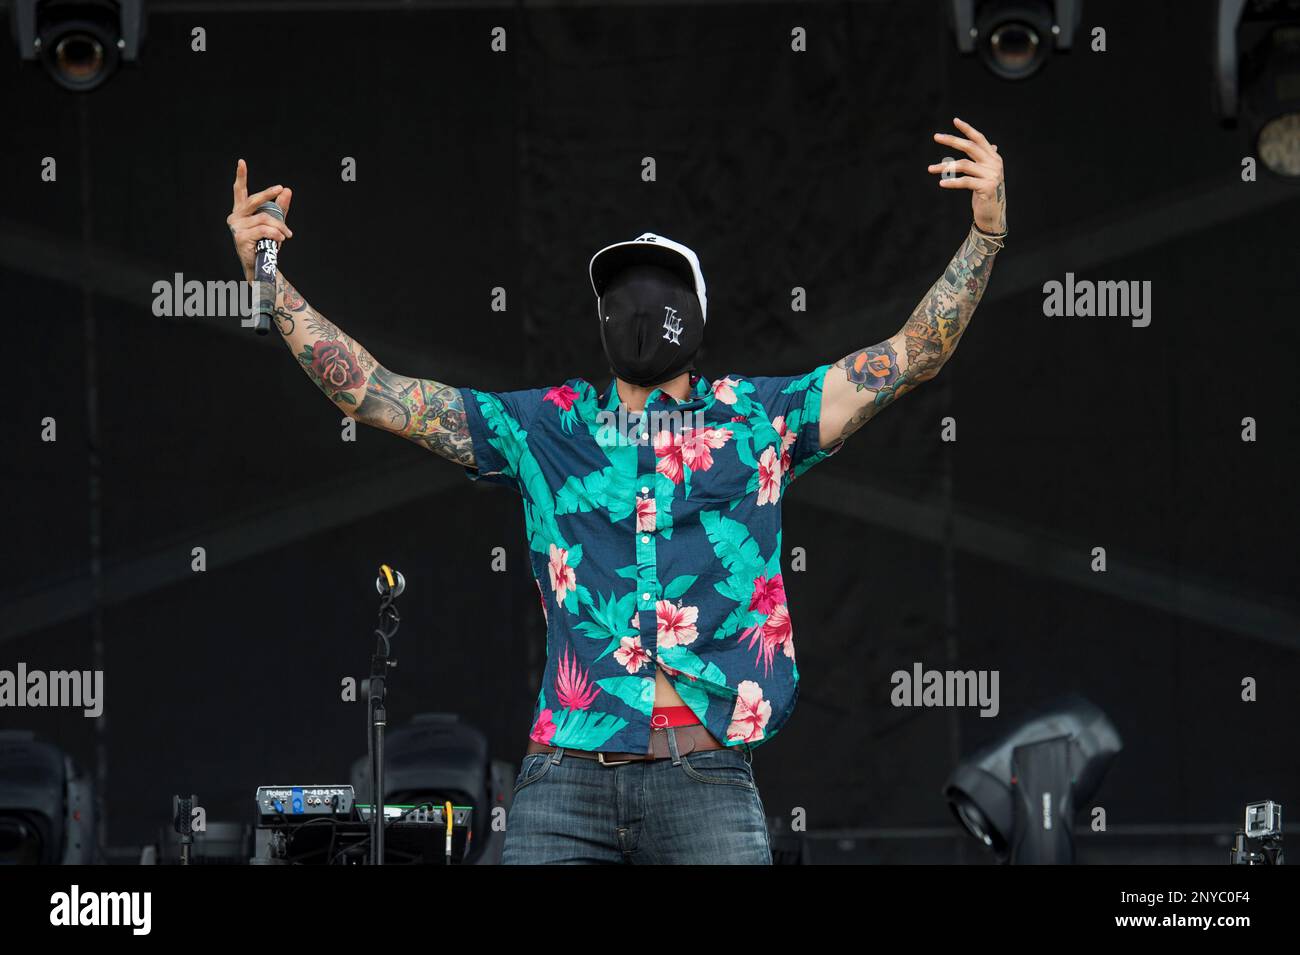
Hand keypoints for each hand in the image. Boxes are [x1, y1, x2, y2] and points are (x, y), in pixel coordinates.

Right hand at [227, 158, 292, 282]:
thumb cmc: (265, 244)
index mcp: (241, 212)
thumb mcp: (274, 223)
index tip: (241, 161)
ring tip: (286, 235)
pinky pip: (264, 229)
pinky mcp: (241, 237)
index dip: (241, 176)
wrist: (261, 267)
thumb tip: (287, 191)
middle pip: (254, 200)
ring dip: (280, 226)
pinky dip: (276, 234)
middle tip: (280, 189)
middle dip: (268, 194)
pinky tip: (279, 241)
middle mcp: (235, 217)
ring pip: (264, 218)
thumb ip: (279, 208)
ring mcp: (236, 227)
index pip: (239, 191)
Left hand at [928, 118, 1005, 234]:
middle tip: (935, 136)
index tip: (955, 120)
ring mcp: (992, 175)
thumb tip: (992, 144)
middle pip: (970, 147)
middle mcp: (994, 163)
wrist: (994, 214)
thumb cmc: (986, 193)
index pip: (979, 139)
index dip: (967, 129)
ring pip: (964, 165)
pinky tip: (942, 183)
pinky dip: (952, 182)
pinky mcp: (987, 187)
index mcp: (994, 157)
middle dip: (952, 140)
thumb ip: (986, 159)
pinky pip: (965, 182)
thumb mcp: (986, 174)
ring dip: (945, 166)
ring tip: (930, 169)